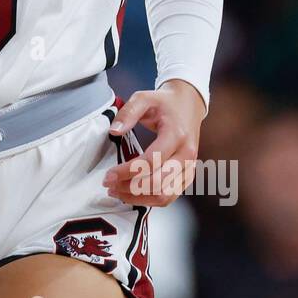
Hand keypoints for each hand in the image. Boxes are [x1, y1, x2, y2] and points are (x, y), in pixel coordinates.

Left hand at [102, 80, 204, 206]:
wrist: (188, 105)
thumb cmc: (165, 103)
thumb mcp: (144, 98)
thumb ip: (128, 113)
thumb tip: (114, 132)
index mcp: (176, 134)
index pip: (151, 161)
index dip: (127, 171)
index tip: (108, 176)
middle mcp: (186, 154)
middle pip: (158, 183)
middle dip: (130, 188)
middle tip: (109, 185)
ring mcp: (189, 167)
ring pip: (165, 195)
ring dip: (139, 198)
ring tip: (118, 192)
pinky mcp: (188, 175)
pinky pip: (170, 196)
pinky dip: (150, 199)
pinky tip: (133, 194)